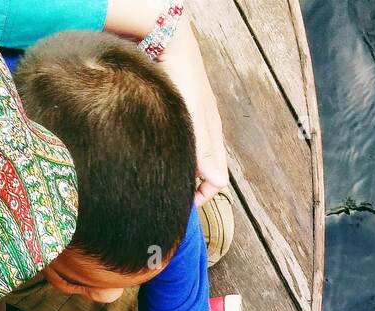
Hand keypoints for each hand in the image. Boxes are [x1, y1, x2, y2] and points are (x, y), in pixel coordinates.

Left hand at [160, 18, 228, 205]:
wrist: (165, 38)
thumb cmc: (182, 73)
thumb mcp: (194, 113)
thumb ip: (204, 148)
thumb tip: (217, 182)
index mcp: (213, 134)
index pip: (217, 178)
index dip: (204, 196)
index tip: (185, 206)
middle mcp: (203, 132)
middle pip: (204, 172)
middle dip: (192, 189)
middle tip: (170, 199)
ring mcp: (190, 124)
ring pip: (191, 160)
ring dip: (181, 174)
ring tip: (162, 182)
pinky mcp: (175, 117)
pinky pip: (178, 145)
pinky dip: (171, 157)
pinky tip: (157, 159)